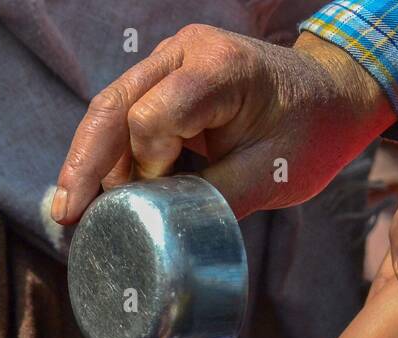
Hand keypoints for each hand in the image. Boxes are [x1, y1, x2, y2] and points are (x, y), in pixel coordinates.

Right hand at [52, 25, 394, 222]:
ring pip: (110, 109)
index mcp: (220, 67)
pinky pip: (124, 114)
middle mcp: (185, 51)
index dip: (149, 162)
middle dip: (86, 163)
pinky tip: (91, 192)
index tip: (164, 194)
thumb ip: (214, 197)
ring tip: (69, 212)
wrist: (331, 96)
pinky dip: (107, 154)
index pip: (156, 114)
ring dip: (88, 161)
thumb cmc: (310, 133)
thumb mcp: (272, 175)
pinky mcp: (164, 78)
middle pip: (114, 105)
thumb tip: (158, 227)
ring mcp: (170, 60)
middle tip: (66, 216)